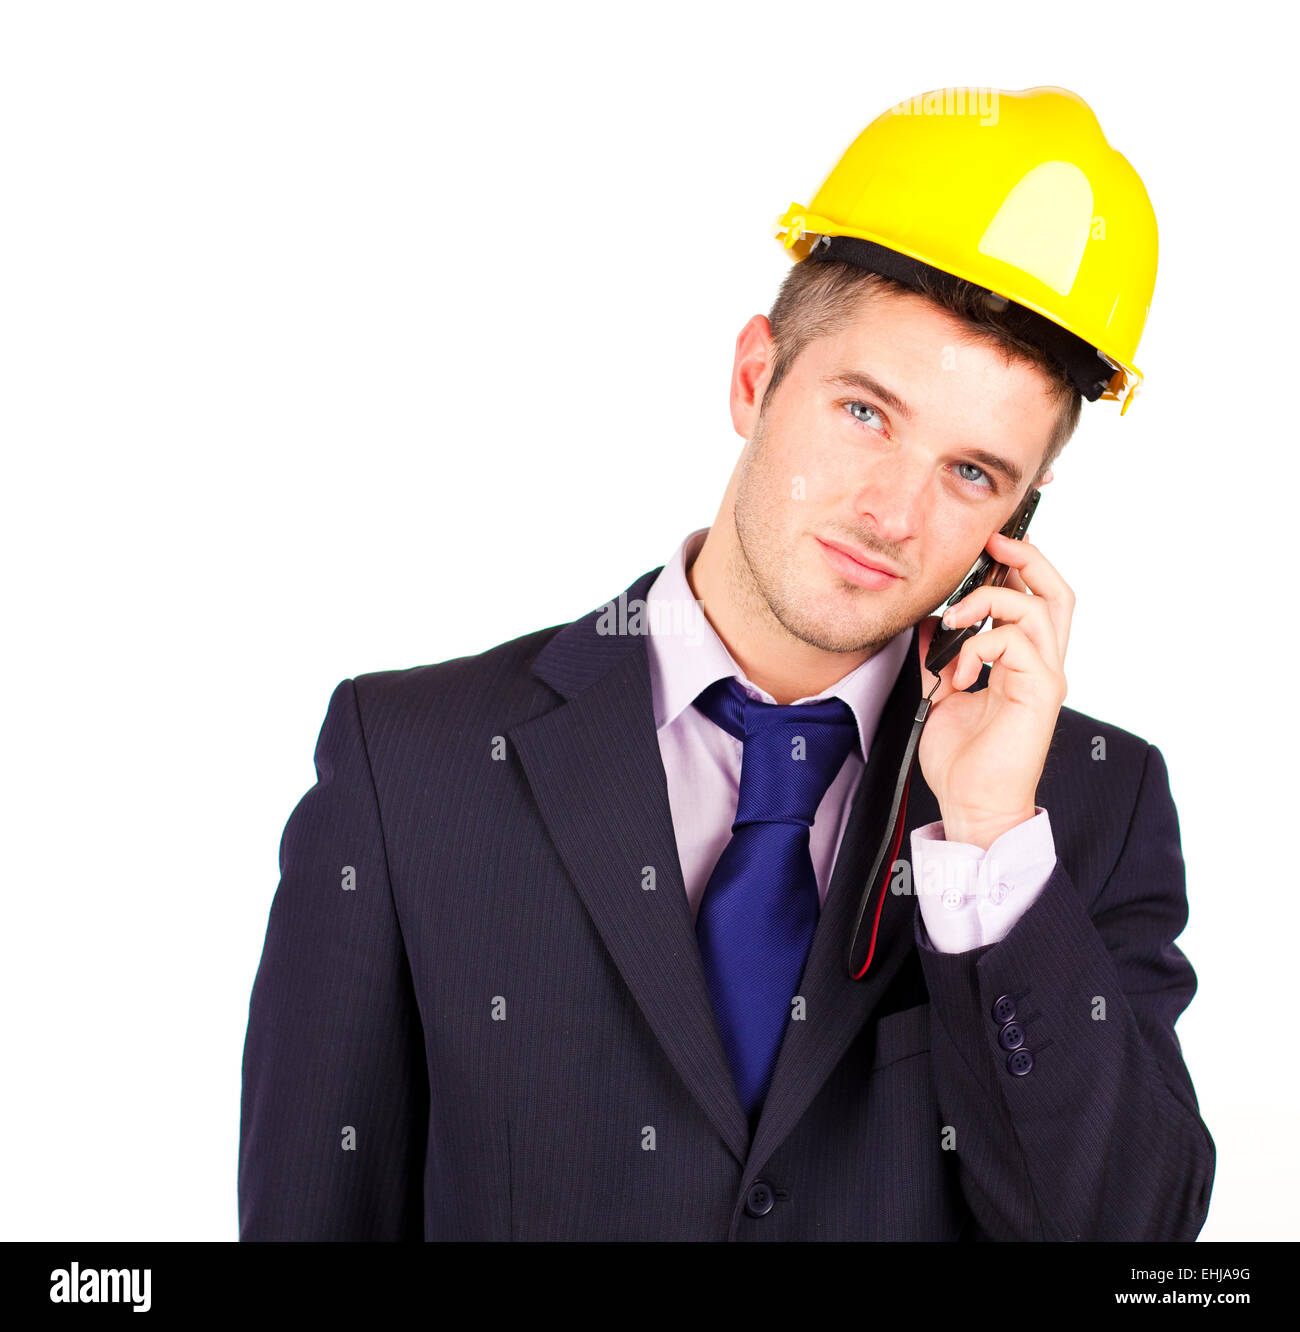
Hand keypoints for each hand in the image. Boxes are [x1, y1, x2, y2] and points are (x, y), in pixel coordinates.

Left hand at [914, 530, 1072, 849]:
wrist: (972, 805)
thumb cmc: (963, 760)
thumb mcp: (942, 693)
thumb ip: (943, 656)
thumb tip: (930, 622)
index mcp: (1025, 663)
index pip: (1037, 600)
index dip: (1021, 567)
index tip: (990, 546)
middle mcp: (1043, 666)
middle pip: (1057, 592)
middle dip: (1028, 558)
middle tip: (995, 543)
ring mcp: (1046, 678)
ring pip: (1036, 609)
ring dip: (989, 603)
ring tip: (956, 620)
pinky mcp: (1040, 693)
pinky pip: (1016, 643)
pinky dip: (981, 644)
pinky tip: (960, 669)